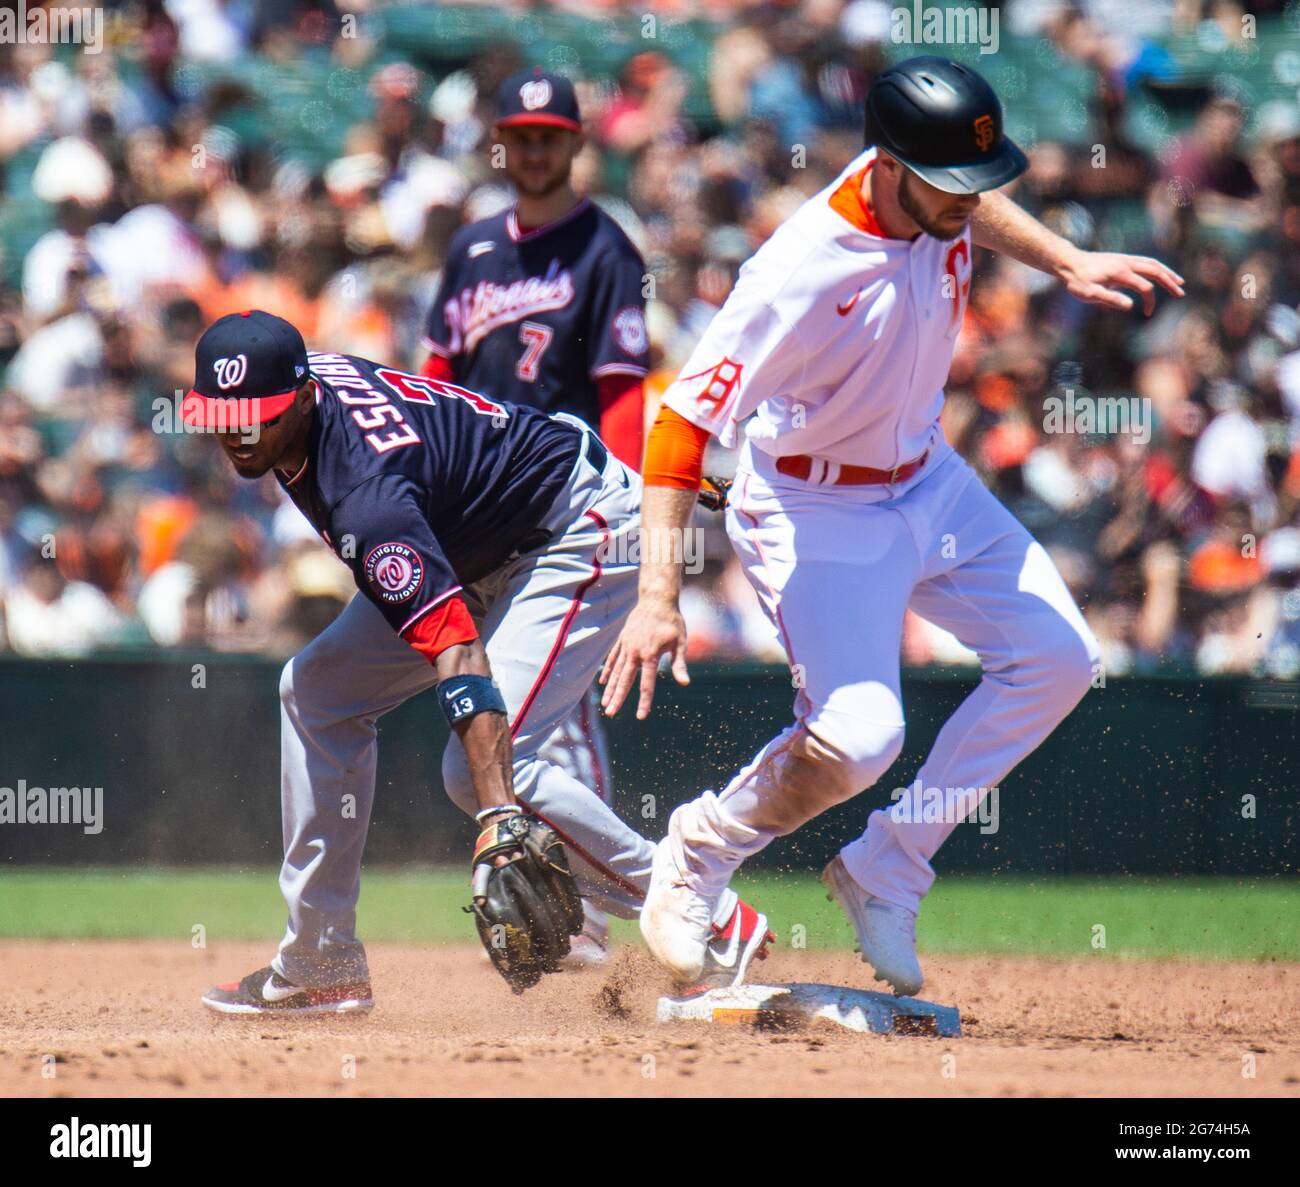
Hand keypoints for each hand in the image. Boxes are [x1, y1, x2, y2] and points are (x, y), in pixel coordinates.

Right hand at [599, 596, 688, 719]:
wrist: (657, 599)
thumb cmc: (672, 621)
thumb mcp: (680, 642)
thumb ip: (679, 664)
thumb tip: (685, 683)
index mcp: (650, 655)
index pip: (646, 684)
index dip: (644, 702)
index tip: (641, 717)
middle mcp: (635, 652)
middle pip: (625, 680)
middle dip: (618, 698)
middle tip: (610, 713)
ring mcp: (626, 646)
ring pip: (616, 671)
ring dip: (611, 688)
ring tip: (605, 704)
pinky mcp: (622, 640)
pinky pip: (613, 658)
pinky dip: (608, 670)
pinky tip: (603, 682)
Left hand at [1057, 249, 1183, 315]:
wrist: (1070, 262)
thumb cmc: (1077, 281)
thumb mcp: (1089, 294)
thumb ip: (1109, 299)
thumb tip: (1131, 306)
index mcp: (1120, 273)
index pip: (1144, 286)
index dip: (1150, 301)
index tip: (1147, 314)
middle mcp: (1126, 263)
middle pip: (1155, 271)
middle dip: (1169, 283)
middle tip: (1181, 294)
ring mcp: (1126, 259)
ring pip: (1153, 263)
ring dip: (1167, 273)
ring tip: (1179, 282)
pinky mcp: (1123, 259)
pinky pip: (1146, 261)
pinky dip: (1157, 267)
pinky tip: (1161, 274)